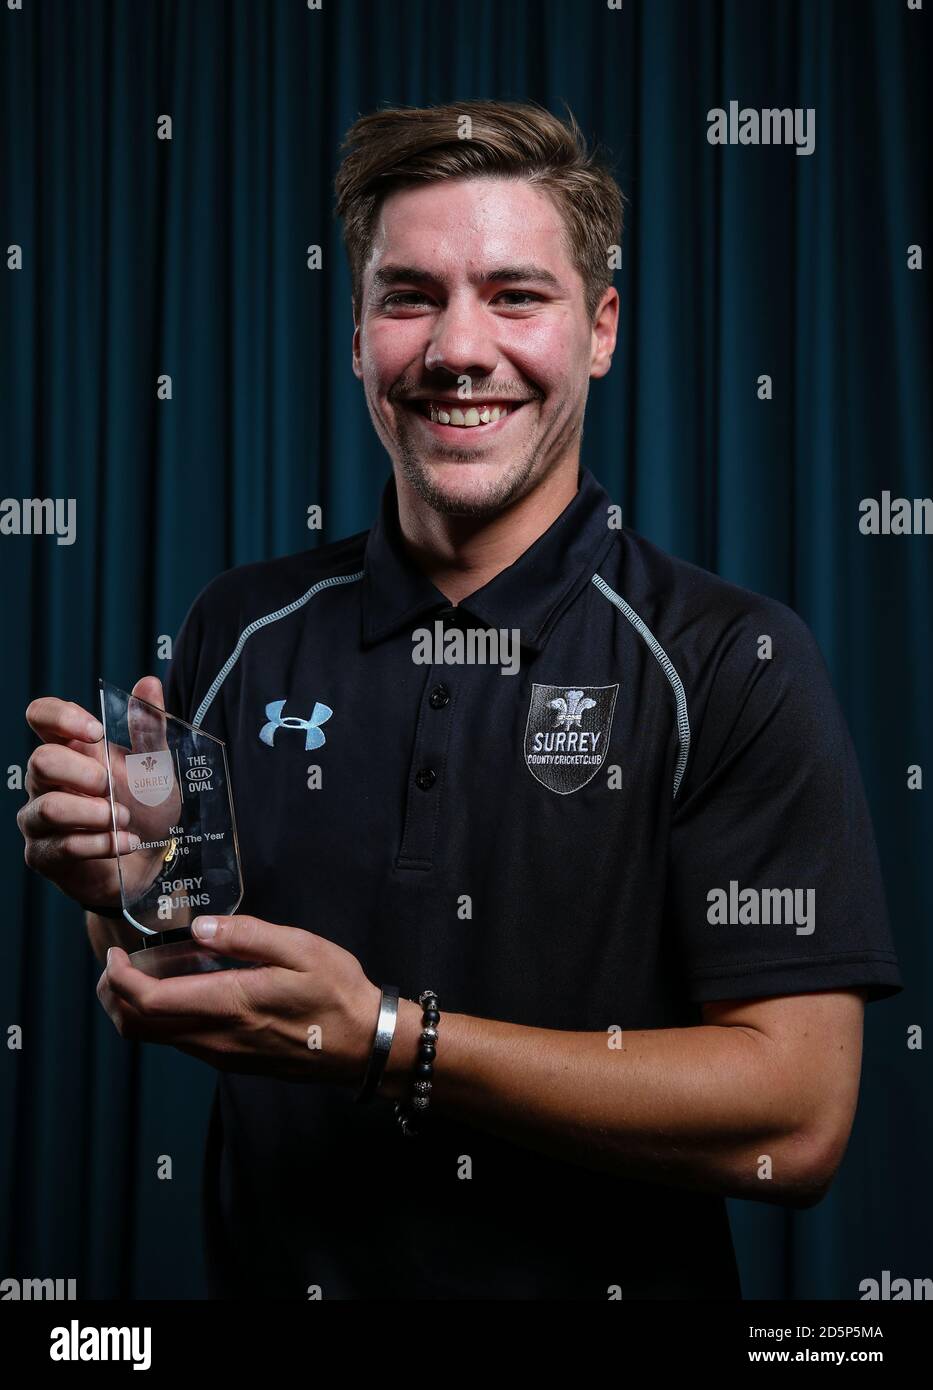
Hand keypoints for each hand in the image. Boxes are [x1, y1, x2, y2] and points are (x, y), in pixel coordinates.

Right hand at [18, 677, 169, 909]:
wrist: (150, 863)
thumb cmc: (146, 809)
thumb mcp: (154, 767)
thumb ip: (149, 728)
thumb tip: (149, 683)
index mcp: (69, 751)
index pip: (41, 716)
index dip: (62, 717)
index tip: (98, 732)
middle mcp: (45, 781)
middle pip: (40, 760)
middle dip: (86, 774)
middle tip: (113, 788)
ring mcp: (38, 819)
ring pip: (50, 807)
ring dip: (97, 814)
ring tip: (125, 820)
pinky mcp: (43, 855)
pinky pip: (64, 846)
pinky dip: (104, 843)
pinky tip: (126, 843)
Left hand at [96, 914, 381, 1085]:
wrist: (364, 1044)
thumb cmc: (337, 992)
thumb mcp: (302, 948)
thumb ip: (249, 935)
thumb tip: (200, 927)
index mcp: (231, 1004)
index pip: (152, 1002)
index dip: (122, 980)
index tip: (115, 955)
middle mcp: (218, 1038)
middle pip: (140, 1029)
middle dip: (115, 998)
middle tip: (115, 966)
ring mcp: (223, 1054)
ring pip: (157, 1041)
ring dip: (135, 1011)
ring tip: (141, 975)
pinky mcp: (232, 1061)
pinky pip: (180, 1044)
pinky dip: (161, 1021)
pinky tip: (178, 993)